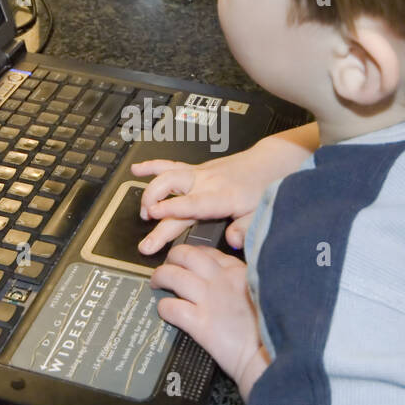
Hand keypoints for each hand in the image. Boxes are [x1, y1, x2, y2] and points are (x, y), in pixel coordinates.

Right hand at [131, 122, 317, 253]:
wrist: (267, 164)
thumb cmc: (262, 189)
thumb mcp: (259, 214)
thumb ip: (245, 229)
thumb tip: (232, 241)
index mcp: (220, 196)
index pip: (192, 203)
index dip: (172, 208)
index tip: (155, 214)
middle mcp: (205, 182)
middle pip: (173, 189)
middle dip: (154, 203)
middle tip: (145, 222)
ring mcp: (198, 174)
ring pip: (168, 175)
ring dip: (151, 190)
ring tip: (142, 208)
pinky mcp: (195, 169)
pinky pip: (170, 165)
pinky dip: (152, 166)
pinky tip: (137, 170)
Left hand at [150, 244, 262, 387]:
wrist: (271, 356)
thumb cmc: (271, 329)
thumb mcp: (265, 292)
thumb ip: (245, 283)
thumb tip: (229, 281)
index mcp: (239, 271)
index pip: (208, 252)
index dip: (193, 253)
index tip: (188, 260)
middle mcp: (222, 280)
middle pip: (186, 255)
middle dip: (172, 257)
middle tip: (167, 266)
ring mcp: (209, 300)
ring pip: (173, 276)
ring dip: (160, 277)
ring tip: (156, 283)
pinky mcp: (200, 323)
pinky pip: (171, 307)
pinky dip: (163, 307)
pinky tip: (164, 311)